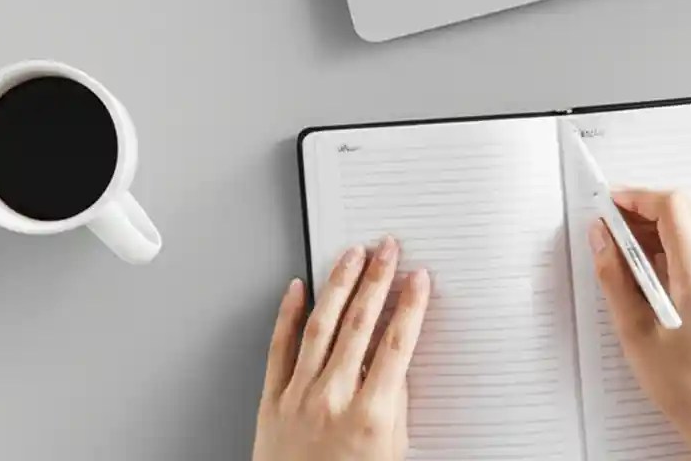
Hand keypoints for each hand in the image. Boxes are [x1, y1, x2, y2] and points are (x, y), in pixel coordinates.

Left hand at [253, 237, 430, 460]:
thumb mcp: (392, 449)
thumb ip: (394, 401)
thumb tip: (394, 360)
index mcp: (370, 413)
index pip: (396, 343)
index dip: (410, 306)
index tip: (419, 280)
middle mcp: (332, 398)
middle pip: (360, 323)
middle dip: (377, 278)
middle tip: (387, 250)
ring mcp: (299, 395)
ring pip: (320, 324)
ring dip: (339, 283)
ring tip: (350, 256)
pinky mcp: (272, 399)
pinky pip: (278, 347)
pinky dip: (286, 314)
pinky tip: (296, 288)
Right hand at [589, 190, 690, 460]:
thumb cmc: (681, 382)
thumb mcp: (633, 330)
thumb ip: (613, 275)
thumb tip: (600, 236)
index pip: (673, 208)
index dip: (638, 197)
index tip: (611, 204)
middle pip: (685, 208)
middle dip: (645, 208)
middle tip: (613, 225)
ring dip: (659, 224)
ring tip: (627, 248)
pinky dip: (674, 240)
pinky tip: (650, 264)